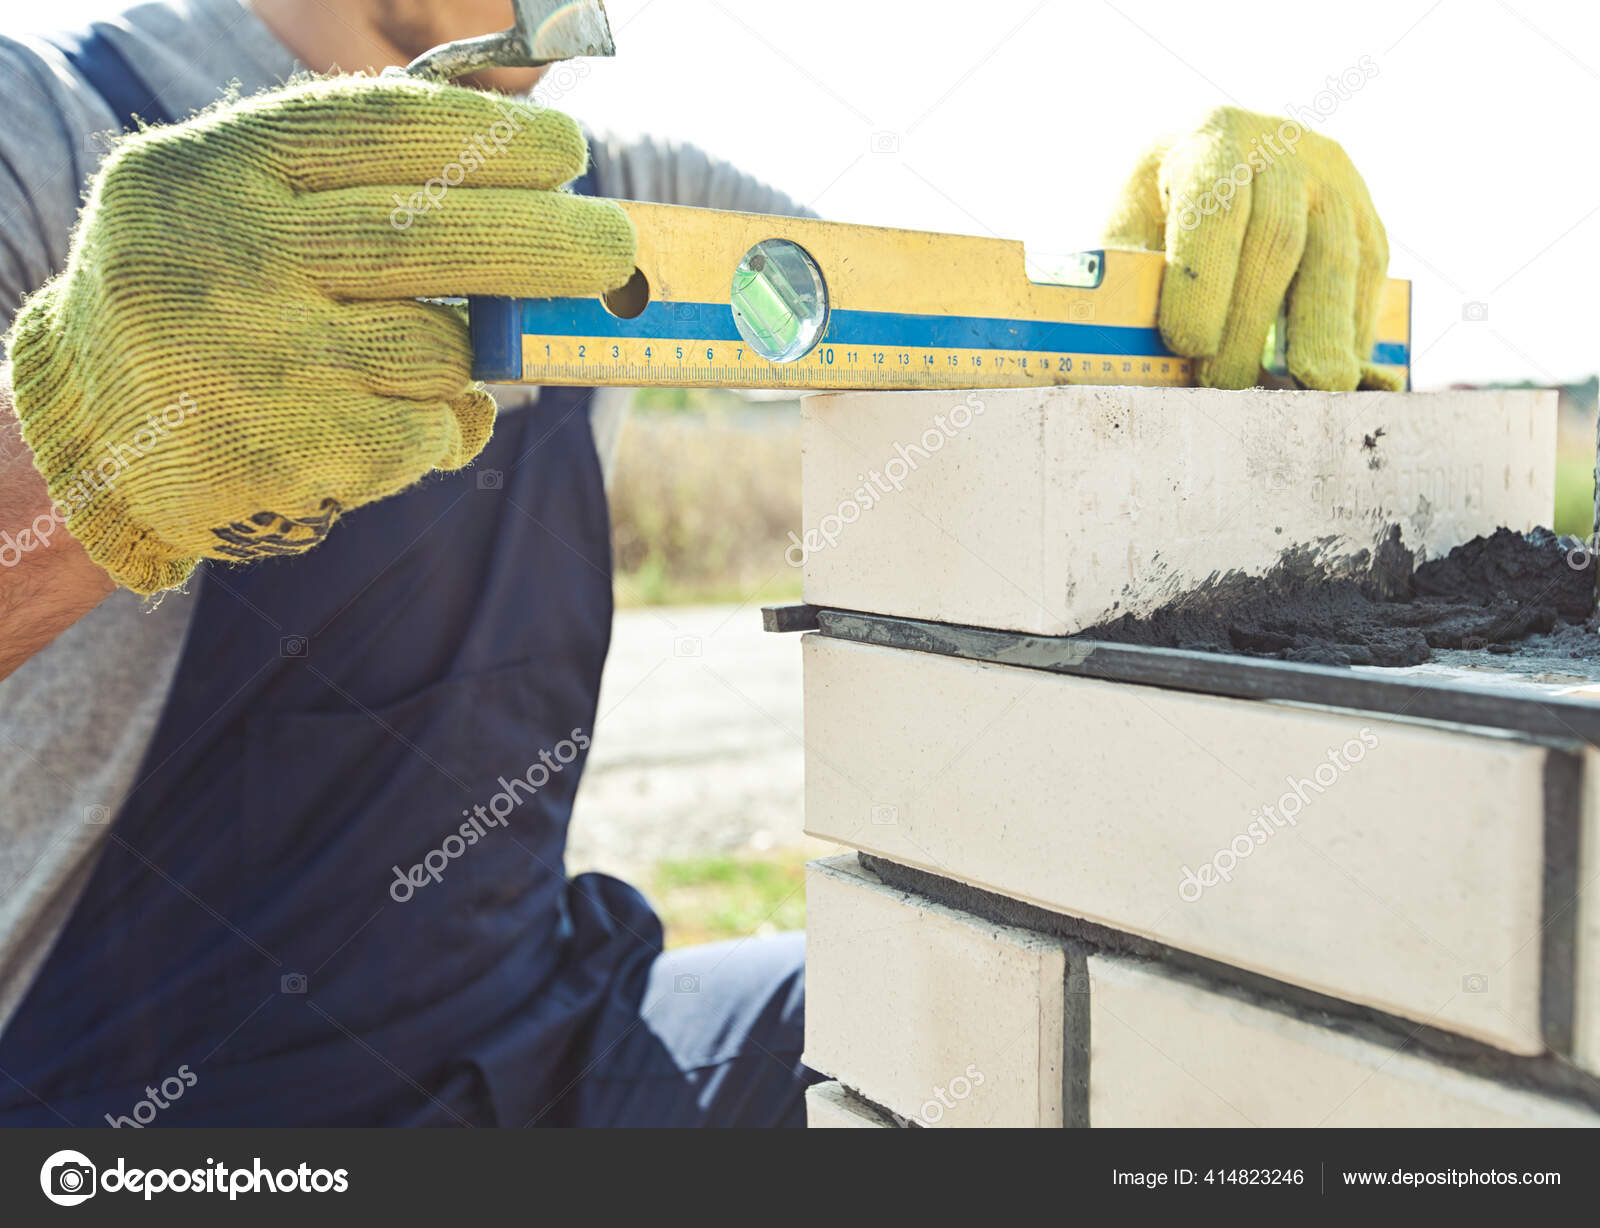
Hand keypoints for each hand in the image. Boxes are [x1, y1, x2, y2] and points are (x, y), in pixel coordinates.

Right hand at [4, 76, 634, 593]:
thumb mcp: (238, 198)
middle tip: (615, 250)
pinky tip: (389, 424)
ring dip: (469, 360)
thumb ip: (353, 182)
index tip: (569, 152)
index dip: (496, 139)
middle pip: (430, 241)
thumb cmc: (206, 294)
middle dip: (549, 243)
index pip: (385, 135)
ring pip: (437, 352)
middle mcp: (232, 259)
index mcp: (222, 170)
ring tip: (434, 358)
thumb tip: (537, 189)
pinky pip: (424, 435)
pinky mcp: (289, 458)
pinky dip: (439, 430)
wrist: (94, 426)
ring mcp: (259, 365)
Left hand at [1103, 106, 1394, 391]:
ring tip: (1308, 390)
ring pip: (1336, 260)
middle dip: (1251, 321)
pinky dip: (1351, 329)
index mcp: (1211, 139)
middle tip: (1226, 388)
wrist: (1221, 166)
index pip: (1216, 205)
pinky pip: (1367, 276)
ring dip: (1321, 334)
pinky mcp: (1366, 217)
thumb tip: (1130, 355)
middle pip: (1278, 238)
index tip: (1187, 345)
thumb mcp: (1130, 229)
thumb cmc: (1158, 214)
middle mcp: (1283, 146)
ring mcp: (1335, 179)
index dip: (1204, 279)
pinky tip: (1333, 375)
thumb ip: (1129, 278)